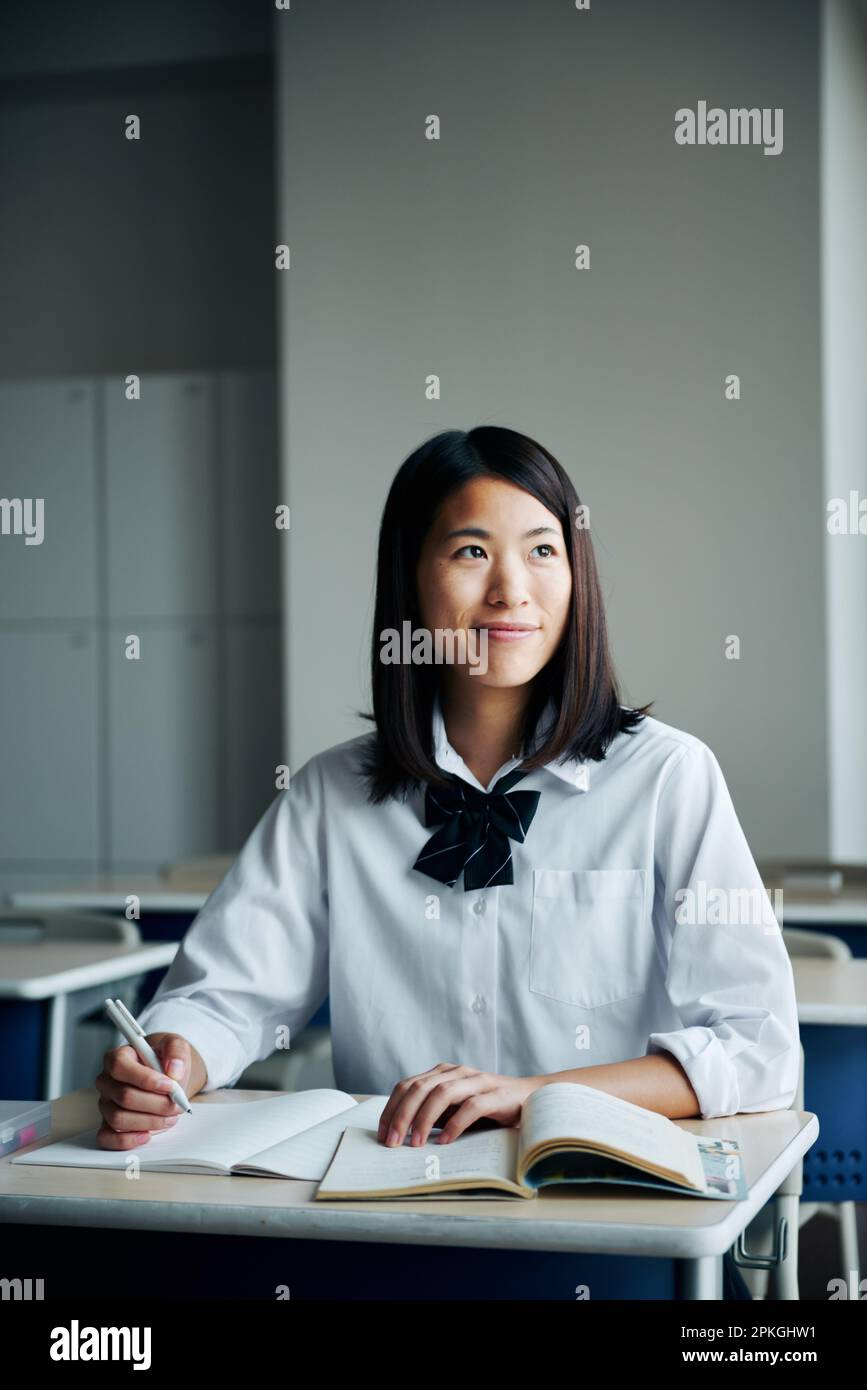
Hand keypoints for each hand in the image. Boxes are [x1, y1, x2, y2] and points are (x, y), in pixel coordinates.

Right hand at [95, 1032, 200, 1149]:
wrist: (166, 1077)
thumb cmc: (165, 1061)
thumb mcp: (176, 1046)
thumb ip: (176, 1051)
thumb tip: (173, 1070)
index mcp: (117, 1058)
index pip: (120, 1067)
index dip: (146, 1079)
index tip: (170, 1086)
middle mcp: (107, 1081)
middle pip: (124, 1097)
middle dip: (156, 1104)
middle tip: (177, 1105)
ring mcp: (105, 1104)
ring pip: (119, 1119)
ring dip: (150, 1122)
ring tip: (170, 1117)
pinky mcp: (107, 1124)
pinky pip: (107, 1138)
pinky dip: (127, 1141)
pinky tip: (147, 1135)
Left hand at [376, 1063, 541, 1147]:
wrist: (531, 1098)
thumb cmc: (487, 1107)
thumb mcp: (454, 1107)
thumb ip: (432, 1112)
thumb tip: (400, 1135)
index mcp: (443, 1072)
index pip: (407, 1085)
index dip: (392, 1108)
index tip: (382, 1133)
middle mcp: (457, 1072)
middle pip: (420, 1088)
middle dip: (402, 1115)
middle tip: (392, 1142)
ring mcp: (477, 1080)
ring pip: (442, 1093)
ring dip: (424, 1119)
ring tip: (415, 1143)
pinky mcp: (497, 1094)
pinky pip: (471, 1106)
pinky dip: (455, 1124)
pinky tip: (445, 1141)